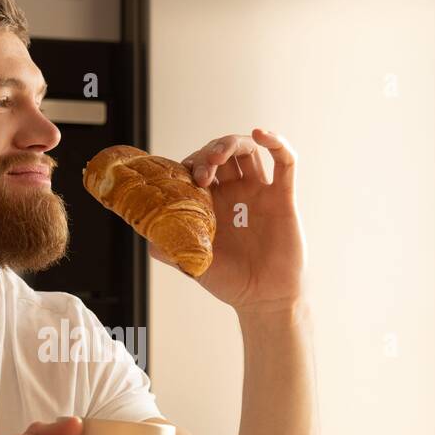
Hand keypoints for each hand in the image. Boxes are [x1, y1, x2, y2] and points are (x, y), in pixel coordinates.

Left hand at [167, 128, 304, 312]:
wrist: (264, 299)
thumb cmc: (231, 283)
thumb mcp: (193, 266)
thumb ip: (171, 251)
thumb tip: (148, 239)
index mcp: (212, 204)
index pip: (198, 168)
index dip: (191, 165)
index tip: (184, 179)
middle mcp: (235, 194)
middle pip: (222, 153)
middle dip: (209, 153)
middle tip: (203, 172)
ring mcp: (259, 193)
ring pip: (248, 150)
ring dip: (231, 144)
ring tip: (219, 157)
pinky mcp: (283, 197)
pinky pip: (286, 162)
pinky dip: (276, 143)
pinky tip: (261, 134)